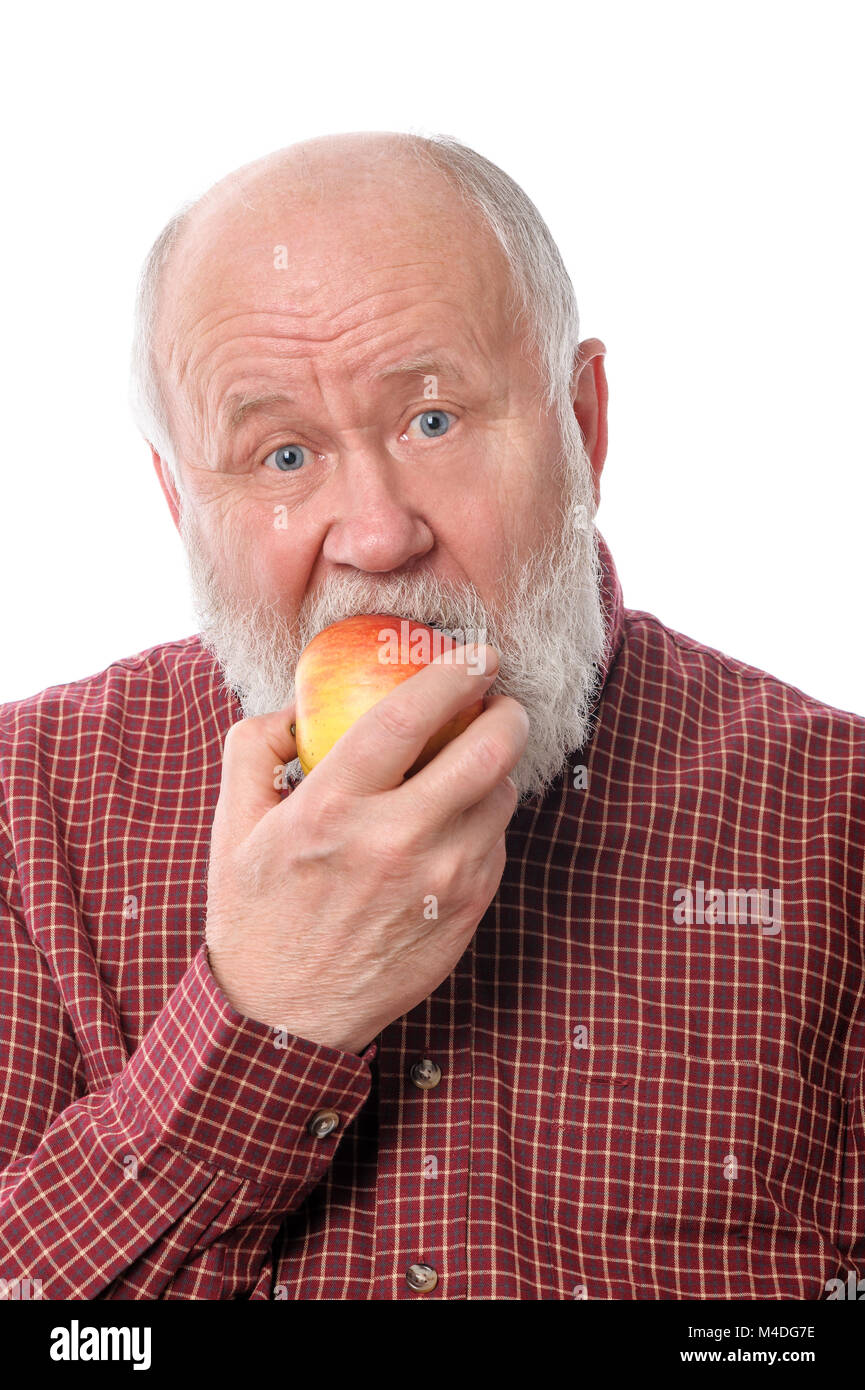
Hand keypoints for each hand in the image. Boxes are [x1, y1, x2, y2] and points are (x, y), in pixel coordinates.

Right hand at [204, 645, 527, 1052]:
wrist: (286, 1019)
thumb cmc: (257, 913)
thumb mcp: (234, 823)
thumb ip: (258, 745)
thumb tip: (303, 702)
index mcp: (332, 809)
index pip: (407, 716)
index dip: (452, 674)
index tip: (475, 656)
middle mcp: (395, 842)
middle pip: (487, 751)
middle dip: (506, 711)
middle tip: (497, 701)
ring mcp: (439, 882)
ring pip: (503, 796)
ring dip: (497, 768)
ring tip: (470, 765)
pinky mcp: (466, 914)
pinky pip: (497, 843)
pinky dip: (486, 820)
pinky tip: (457, 822)